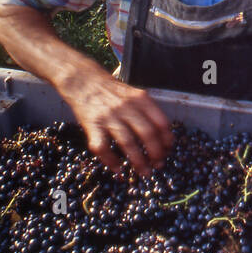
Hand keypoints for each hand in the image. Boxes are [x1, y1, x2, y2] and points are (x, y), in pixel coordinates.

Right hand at [59, 67, 173, 175]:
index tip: (168, 150)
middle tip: (158, 165)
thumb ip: (146, 110)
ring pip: (128, 143)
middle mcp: (126, 107)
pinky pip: (103, 147)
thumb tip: (161, 135)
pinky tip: (118, 169)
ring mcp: (109, 116)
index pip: (161, 122)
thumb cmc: (111, 90)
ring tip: (145, 172)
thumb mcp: (133, 93)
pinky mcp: (93, 125)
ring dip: (139, 161)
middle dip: (156, 153)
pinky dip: (111, 161)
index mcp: (140, 99)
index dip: (167, 139)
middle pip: (147, 134)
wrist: (83, 80)